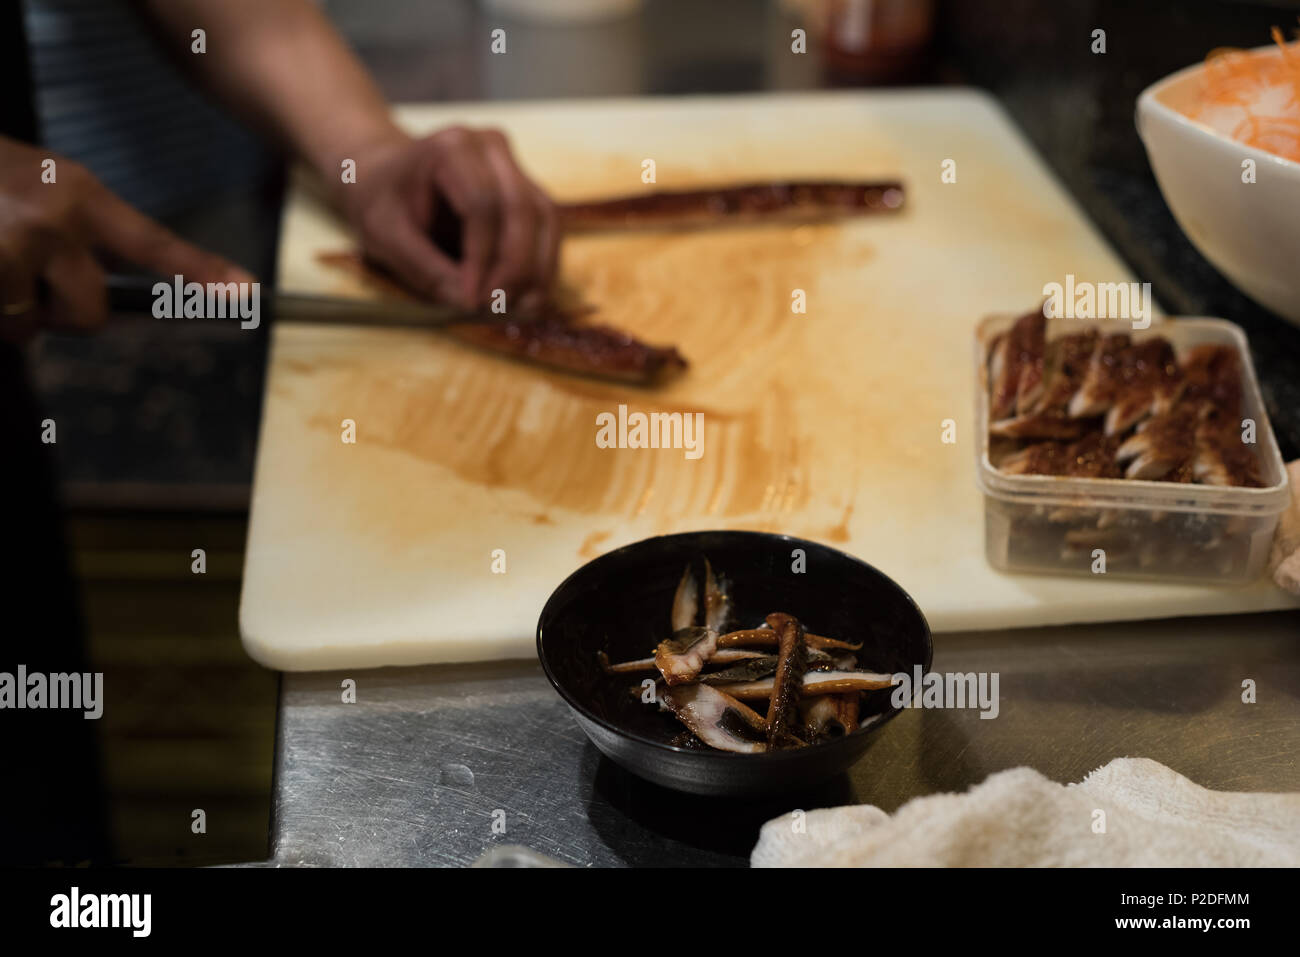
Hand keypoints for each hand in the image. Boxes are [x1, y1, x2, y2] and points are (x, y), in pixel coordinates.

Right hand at [0, 136, 250, 341]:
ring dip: (10, 313)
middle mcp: (52, 220)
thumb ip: (82, 234)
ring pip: (30, 324)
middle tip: (31, 283)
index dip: (201, 272)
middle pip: (91, 313)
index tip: (246, 292)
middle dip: (62, 314)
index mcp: (80, 195)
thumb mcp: (44, 188)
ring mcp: (10, 247)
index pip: (154, 243)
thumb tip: (106, 295)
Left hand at [341, 126, 558, 312]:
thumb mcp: (386, 237)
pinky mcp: (526, 188)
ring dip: (538, 269)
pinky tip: (530, 296)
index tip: (472, 300)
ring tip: (523, 310)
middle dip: (514, 267)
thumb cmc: (383, 202)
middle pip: (521, 209)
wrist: (386, 177)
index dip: (482, 258)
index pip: (480, 205)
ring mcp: (514, 165)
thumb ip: (426, 269)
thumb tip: (468, 304)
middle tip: (499, 309)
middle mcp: (491, 147)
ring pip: (544, 218)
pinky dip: (542, 264)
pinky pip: (546, 227)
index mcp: (451, 147)